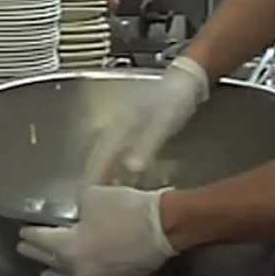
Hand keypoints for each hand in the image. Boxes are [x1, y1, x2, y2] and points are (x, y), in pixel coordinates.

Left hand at [18, 186, 175, 275]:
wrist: (163, 228)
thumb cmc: (125, 209)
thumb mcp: (93, 195)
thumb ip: (77, 203)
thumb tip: (76, 210)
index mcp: (67, 247)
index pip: (41, 241)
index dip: (30, 234)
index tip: (21, 231)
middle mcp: (77, 268)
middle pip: (50, 261)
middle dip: (36, 253)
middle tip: (24, 248)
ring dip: (54, 271)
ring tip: (43, 273)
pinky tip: (76, 274)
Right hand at [84, 56, 210, 182]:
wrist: (187, 80)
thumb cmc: (175, 101)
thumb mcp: (162, 124)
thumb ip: (146, 145)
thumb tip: (130, 169)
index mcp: (122, 123)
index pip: (102, 153)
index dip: (94, 173)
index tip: (87, 193)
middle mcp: (119, 123)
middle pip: (102, 151)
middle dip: (97, 173)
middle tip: (93, 195)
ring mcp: (127, 122)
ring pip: (111, 149)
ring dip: (107, 168)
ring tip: (107, 188)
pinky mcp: (137, 124)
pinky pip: (122, 146)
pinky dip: (119, 161)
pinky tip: (125, 171)